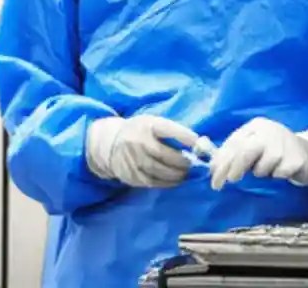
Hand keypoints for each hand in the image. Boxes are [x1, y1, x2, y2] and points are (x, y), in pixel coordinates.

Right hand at [85, 115, 199, 187]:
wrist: (110, 144)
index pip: (167, 129)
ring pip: (159, 171)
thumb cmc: (139, 131)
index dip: (184, 136)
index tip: (197, 143)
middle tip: (192, 164)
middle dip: (182, 161)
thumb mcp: (152, 123)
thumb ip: (171, 130)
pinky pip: (152, 182)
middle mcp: (138, 142)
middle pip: (164, 154)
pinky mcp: (131, 175)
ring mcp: (133, 160)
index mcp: (146, 125)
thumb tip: (197, 143)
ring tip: (185, 174)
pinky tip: (175, 181)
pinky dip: (166, 183)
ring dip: (176, 174)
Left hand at [209, 118, 307, 189]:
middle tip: (231, 181)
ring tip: (266, 171)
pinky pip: (279, 173)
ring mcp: (285, 143)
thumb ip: (234, 154)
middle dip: (234, 168)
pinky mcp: (297, 158)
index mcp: (255, 126)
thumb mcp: (253, 147)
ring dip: (260, 173)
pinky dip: (277, 176)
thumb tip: (212, 168)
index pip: (233, 143)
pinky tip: (281, 172)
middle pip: (246, 151)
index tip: (214, 181)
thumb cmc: (274, 152)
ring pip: (262, 165)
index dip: (221, 163)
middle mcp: (270, 131)